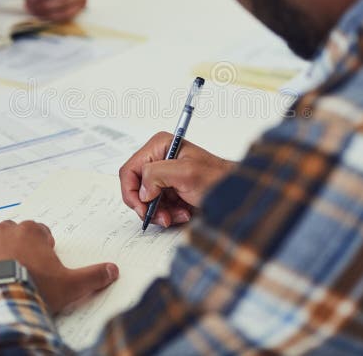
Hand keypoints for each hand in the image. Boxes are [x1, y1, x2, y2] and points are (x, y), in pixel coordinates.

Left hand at [0, 220, 118, 312]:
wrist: (3, 298)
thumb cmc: (36, 287)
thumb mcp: (71, 284)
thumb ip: (93, 275)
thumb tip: (114, 270)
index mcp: (30, 233)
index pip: (38, 230)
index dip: (41, 243)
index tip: (44, 257)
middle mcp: (3, 231)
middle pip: (9, 229)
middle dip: (13, 241)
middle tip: (20, 262)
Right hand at [119, 132, 235, 227]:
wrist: (234, 193)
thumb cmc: (217, 179)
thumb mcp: (186, 173)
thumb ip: (157, 175)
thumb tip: (142, 190)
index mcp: (160, 146)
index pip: (129, 170)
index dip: (132, 192)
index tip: (143, 208)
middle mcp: (159, 158)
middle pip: (136, 188)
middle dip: (149, 205)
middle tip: (163, 216)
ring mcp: (164, 175)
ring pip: (146, 200)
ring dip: (161, 212)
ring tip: (178, 214)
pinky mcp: (169, 189)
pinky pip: (158, 206)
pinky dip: (168, 213)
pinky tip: (183, 212)